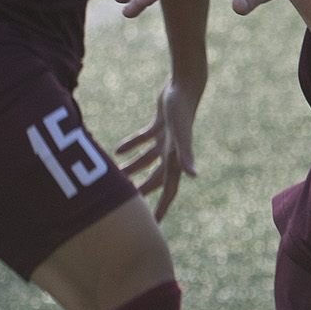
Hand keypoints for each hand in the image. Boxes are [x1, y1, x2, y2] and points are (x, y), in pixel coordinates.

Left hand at [117, 76, 201, 220]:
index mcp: (176, 157)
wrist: (185, 83)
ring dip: (133, 169)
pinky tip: (117, 150)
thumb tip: (194, 176)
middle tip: (127, 205)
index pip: (169, 189)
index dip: (161, 208)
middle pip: (156, 178)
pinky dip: (132, 145)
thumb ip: (186, 155)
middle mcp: (172, 150)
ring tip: (116, 175)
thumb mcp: (181, 133)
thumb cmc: (182, 108)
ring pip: (148, 159)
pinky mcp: (160, 123)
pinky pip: (145, 139)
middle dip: (143, 192)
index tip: (154, 226)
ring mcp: (166, 137)